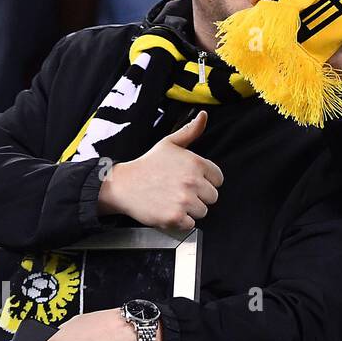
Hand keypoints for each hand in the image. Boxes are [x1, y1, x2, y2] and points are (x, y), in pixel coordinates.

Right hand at [97, 110, 223, 236]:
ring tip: (172, 200)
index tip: (191, 180)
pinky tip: (168, 210)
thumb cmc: (147, 165)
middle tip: (179, 191)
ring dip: (190, 209)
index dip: (205, 181)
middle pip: (212, 197)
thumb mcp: (170, 144)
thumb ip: (190, 131)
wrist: (123, 185)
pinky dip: (181, 222)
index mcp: (196, 164)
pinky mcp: (175, 217)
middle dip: (199, 196)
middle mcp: (192, 182)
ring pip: (203, 211)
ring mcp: (184, 201)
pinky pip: (190, 224)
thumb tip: (204, 116)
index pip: (218, 179)